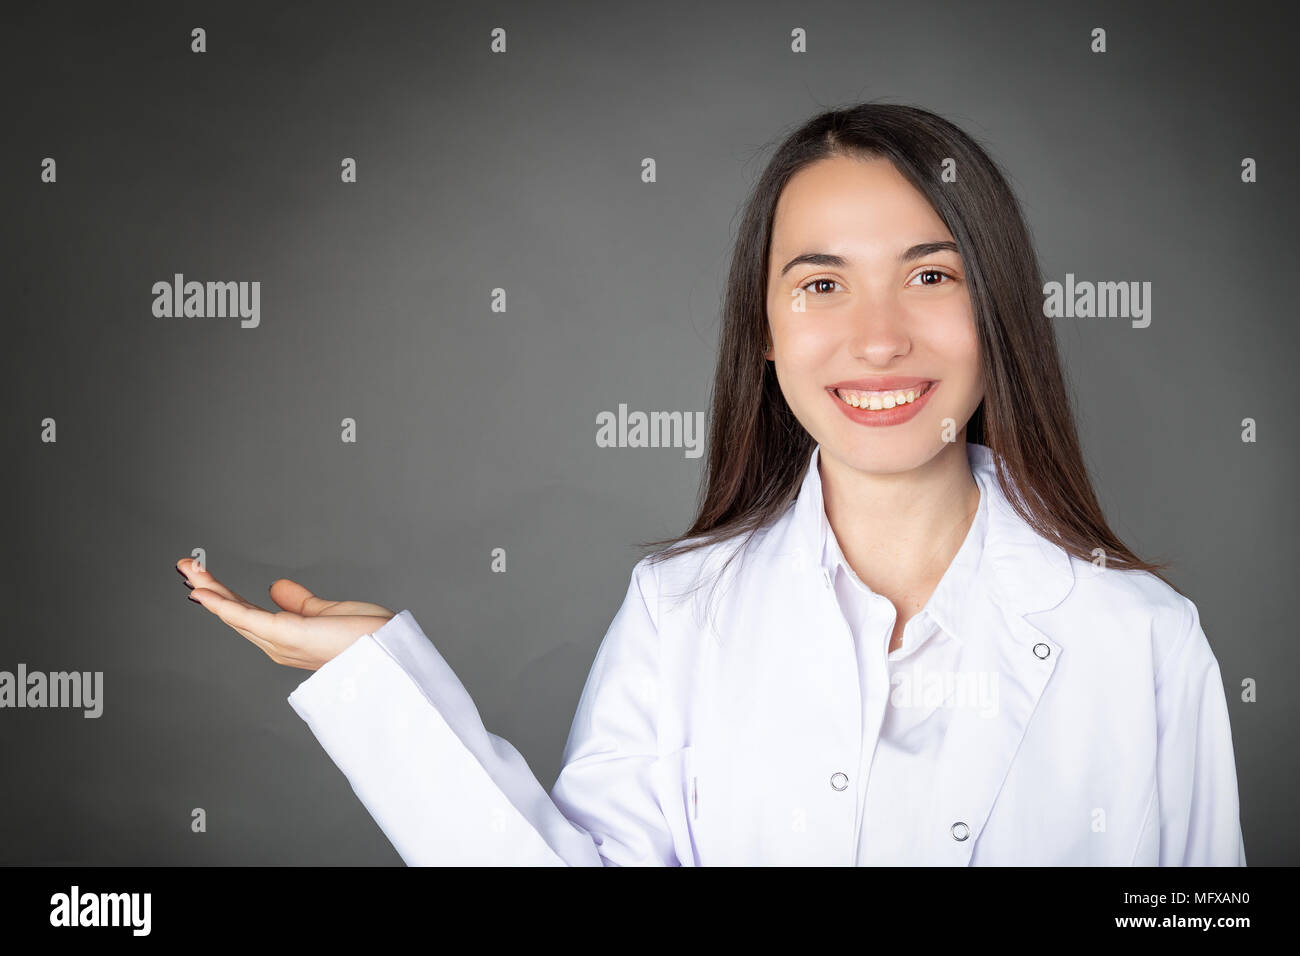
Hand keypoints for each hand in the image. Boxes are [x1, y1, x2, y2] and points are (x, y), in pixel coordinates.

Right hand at [176, 557, 395, 669]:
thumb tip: (276, 587)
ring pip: (235, 613)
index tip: (203, 576)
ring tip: (188, 568)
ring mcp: (280, 643)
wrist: (389, 655)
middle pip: (234, 614)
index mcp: (287, 639)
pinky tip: (202, 592)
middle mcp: (278, 645)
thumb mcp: (326, 612)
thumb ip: (299, 602)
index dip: (224, 595)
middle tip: (185, 565)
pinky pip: (246, 618)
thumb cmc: (367, 640)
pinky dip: (223, 605)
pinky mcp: (286, 636)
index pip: (248, 613)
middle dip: (208, 589)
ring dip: (209, 589)